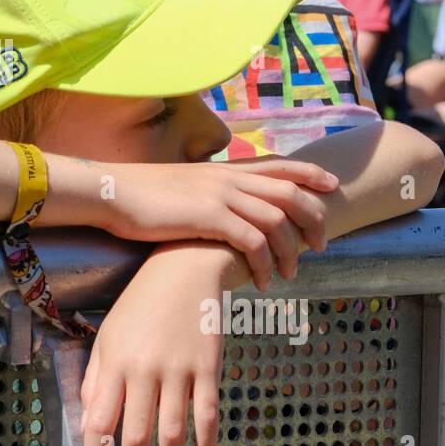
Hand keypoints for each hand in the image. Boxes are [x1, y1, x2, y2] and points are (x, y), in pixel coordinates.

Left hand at [79, 243, 232, 445]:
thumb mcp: (109, 332)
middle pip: (135, 434)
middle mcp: (144, 368)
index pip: (98, 420)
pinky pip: (208, 416)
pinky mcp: (208, 368)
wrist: (186, 265)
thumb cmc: (142, 301)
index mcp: (114, 361)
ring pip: (172, 433)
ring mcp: (179, 369)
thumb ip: (98, 377)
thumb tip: (90, 419)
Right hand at [97, 158, 335, 289]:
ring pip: (277, 219)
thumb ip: (208, 192)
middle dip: (314, 219)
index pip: (280, 164)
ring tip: (290, 274)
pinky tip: (260, 281)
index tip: (331, 185)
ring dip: (291, 250)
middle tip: (321, 245)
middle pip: (290, 192)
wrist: (113, 193)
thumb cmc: (142, 196)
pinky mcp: (208, 217)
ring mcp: (220, 195)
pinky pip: (252, 240)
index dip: (311, 173)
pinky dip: (264, 263)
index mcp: (224, 169)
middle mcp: (228, 178)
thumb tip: (220, 208)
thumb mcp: (183, 187)